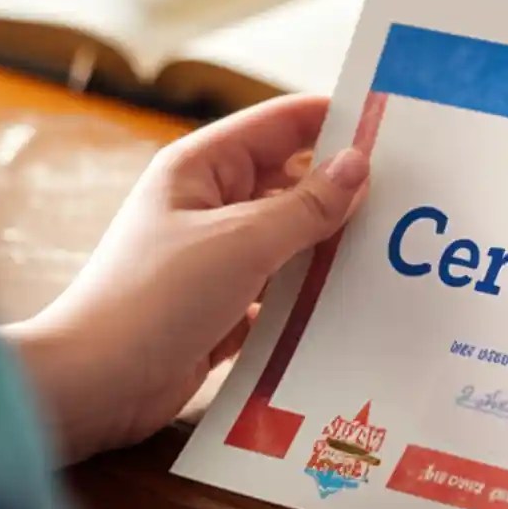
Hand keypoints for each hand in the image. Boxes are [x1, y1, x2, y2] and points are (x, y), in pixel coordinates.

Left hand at [0, 95, 368, 461]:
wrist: (94, 388)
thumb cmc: (154, 299)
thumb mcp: (241, 242)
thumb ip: (306, 205)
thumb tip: (359, 165)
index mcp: (202, 168)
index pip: (280, 125)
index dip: (334, 120)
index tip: (396, 128)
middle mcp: (210, 206)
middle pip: (292, 182)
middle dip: (345, 190)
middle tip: (413, 199)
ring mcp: (218, 258)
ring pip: (293, 239)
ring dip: (334, 247)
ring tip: (399, 251)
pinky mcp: (226, 306)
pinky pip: (285, 288)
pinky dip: (316, 294)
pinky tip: (361, 302)